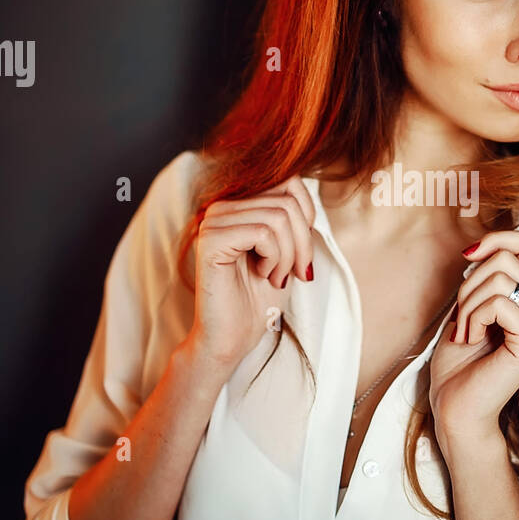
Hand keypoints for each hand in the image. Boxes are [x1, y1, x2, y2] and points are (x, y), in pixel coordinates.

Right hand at [187, 175, 315, 370]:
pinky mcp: (210, 241)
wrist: (232, 338)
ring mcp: (213, 221)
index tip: (303, 253)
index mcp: (239, 204)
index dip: (308, 216)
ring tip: (275, 276)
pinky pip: (262, 232)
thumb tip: (307, 186)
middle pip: (287, 199)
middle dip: (303, 241)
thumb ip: (292, 216)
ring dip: (288, 254)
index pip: (289, 181)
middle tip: (295, 272)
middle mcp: (222, 206)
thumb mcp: (287, 249)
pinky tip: (263, 275)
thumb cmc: (259, 297)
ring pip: (278, 216)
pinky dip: (274, 258)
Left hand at [429, 230, 518, 446]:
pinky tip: (472, 340)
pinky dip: (474, 317)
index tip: (468, 256)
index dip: (498, 238)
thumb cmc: (458, 364)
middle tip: (463, 319)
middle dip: (470, 283)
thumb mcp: (468, 307)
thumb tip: (481, 246)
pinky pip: (499, 302)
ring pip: (499, 278)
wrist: (455, 408)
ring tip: (466, 333)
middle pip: (507, 257)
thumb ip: (483, 278)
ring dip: (468, 304)